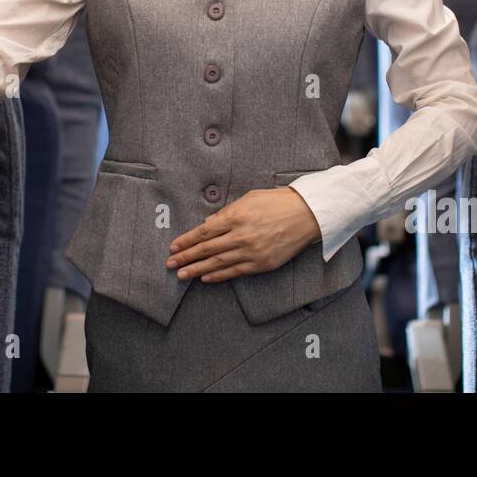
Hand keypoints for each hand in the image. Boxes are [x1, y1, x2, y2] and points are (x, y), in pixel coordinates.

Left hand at [165, 187, 321, 282]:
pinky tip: (206, 278)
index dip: (187, 240)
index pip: (204, 232)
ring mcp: (251, 252)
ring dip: (197, 270)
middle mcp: (241, 236)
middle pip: (207, 249)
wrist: (306, 215)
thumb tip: (207, 223)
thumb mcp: (248, 199)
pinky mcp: (262, 264)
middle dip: (186, 257)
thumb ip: (226, 212)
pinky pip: (235, 272)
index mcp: (236, 216)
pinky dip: (218, 276)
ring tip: (182, 275)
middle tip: (170, 264)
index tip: (174, 247)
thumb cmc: (277, 202)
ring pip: (218, 264)